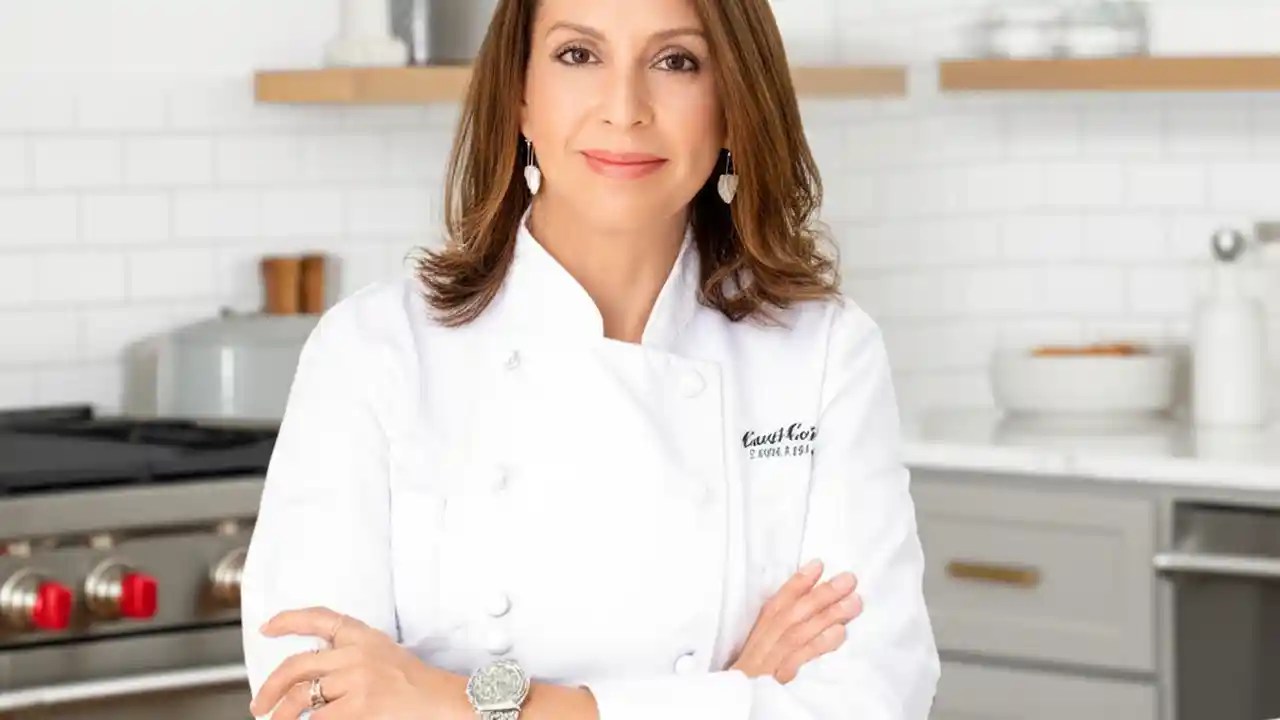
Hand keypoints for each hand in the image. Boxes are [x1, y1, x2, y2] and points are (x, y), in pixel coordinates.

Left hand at [249, 607, 468, 719]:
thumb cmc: (416, 682)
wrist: (443, 700)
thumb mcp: (383, 653)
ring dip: (282, 715)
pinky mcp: (359, 706)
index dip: (288, 621)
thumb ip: (350, 653)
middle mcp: (356, 653)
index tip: (268, 628)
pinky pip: (319, 719)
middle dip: (270, 687)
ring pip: (301, 696)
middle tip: (260, 704)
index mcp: (363, 636)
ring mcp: (357, 679)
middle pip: (297, 665)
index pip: (319, 618)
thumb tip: (309, 672)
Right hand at [728, 560, 861, 683]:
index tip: (819, 564)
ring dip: (830, 614)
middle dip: (823, 593)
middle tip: (849, 580)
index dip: (799, 581)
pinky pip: (803, 658)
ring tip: (854, 602)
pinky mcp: (782, 677)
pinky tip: (839, 632)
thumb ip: (784, 616)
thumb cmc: (757, 666)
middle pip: (797, 611)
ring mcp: (775, 657)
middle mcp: (769, 637)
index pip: (781, 598)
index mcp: (764, 625)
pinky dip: (821, 644)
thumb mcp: (764, 637)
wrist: (740, 695)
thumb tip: (812, 590)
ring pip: (803, 631)